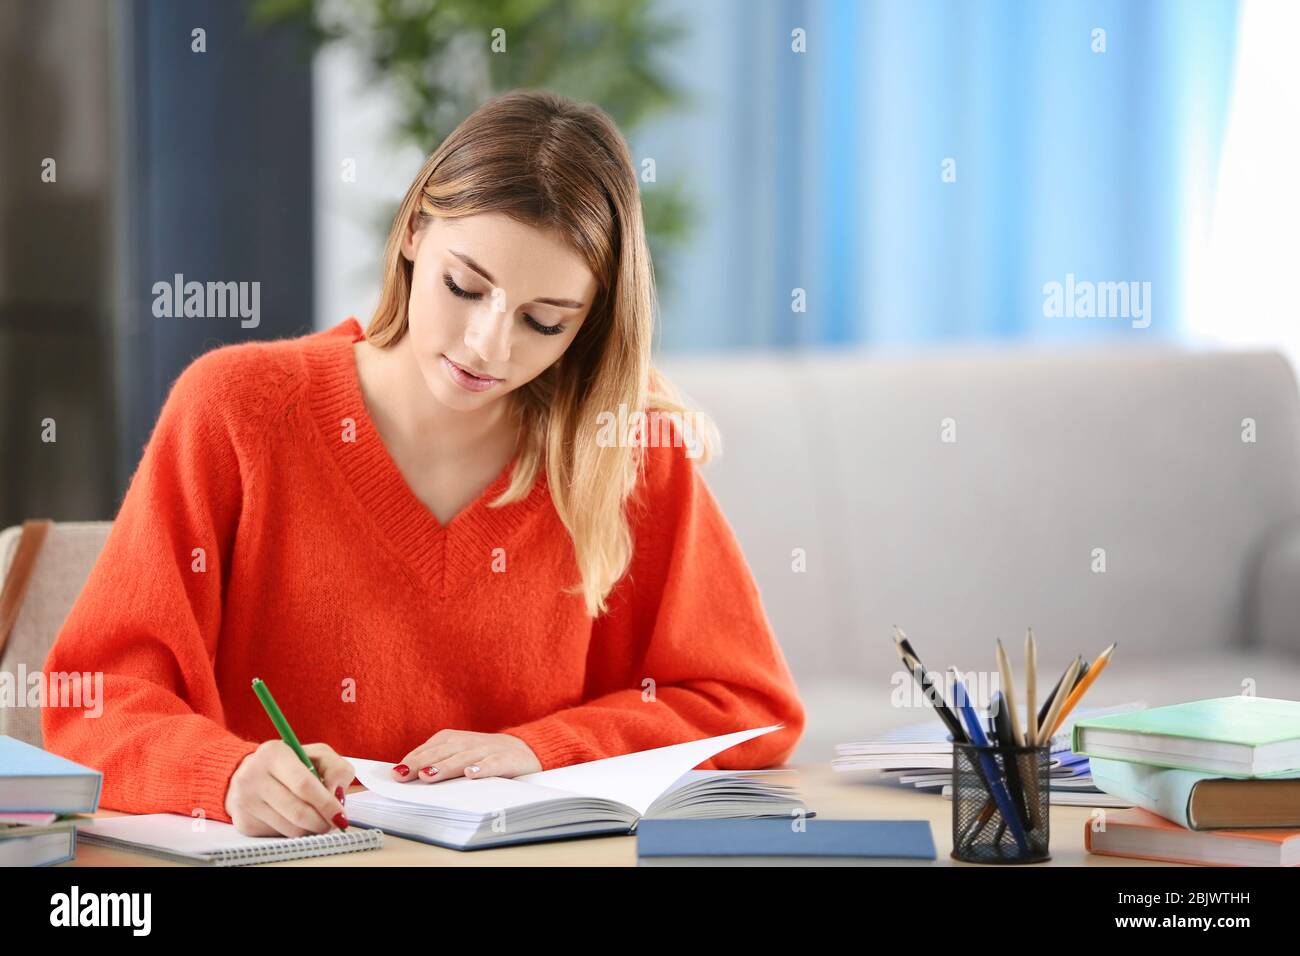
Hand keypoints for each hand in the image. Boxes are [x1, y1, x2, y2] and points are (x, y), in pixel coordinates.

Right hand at [225, 741, 354, 836]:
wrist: (250, 773)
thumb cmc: (291, 764)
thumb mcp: (317, 755)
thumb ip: (336, 769)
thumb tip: (337, 795)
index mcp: (274, 753)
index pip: (304, 784)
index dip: (326, 803)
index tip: (340, 815)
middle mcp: (253, 776)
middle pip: (297, 811)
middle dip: (322, 821)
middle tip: (333, 823)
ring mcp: (245, 801)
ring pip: (290, 828)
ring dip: (310, 829)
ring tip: (316, 819)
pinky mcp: (244, 822)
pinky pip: (278, 835)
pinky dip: (294, 832)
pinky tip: (294, 819)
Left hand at [390, 730, 540, 782]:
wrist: (524, 749)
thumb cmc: (482, 756)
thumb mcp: (458, 754)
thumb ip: (435, 761)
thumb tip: (405, 775)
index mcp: (453, 739)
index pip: (429, 749)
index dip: (412, 760)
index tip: (395, 774)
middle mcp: (468, 742)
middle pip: (442, 752)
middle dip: (422, 763)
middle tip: (405, 775)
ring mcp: (488, 750)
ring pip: (463, 758)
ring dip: (445, 766)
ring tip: (429, 776)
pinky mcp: (507, 759)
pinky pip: (493, 764)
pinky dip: (482, 768)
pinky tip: (471, 775)